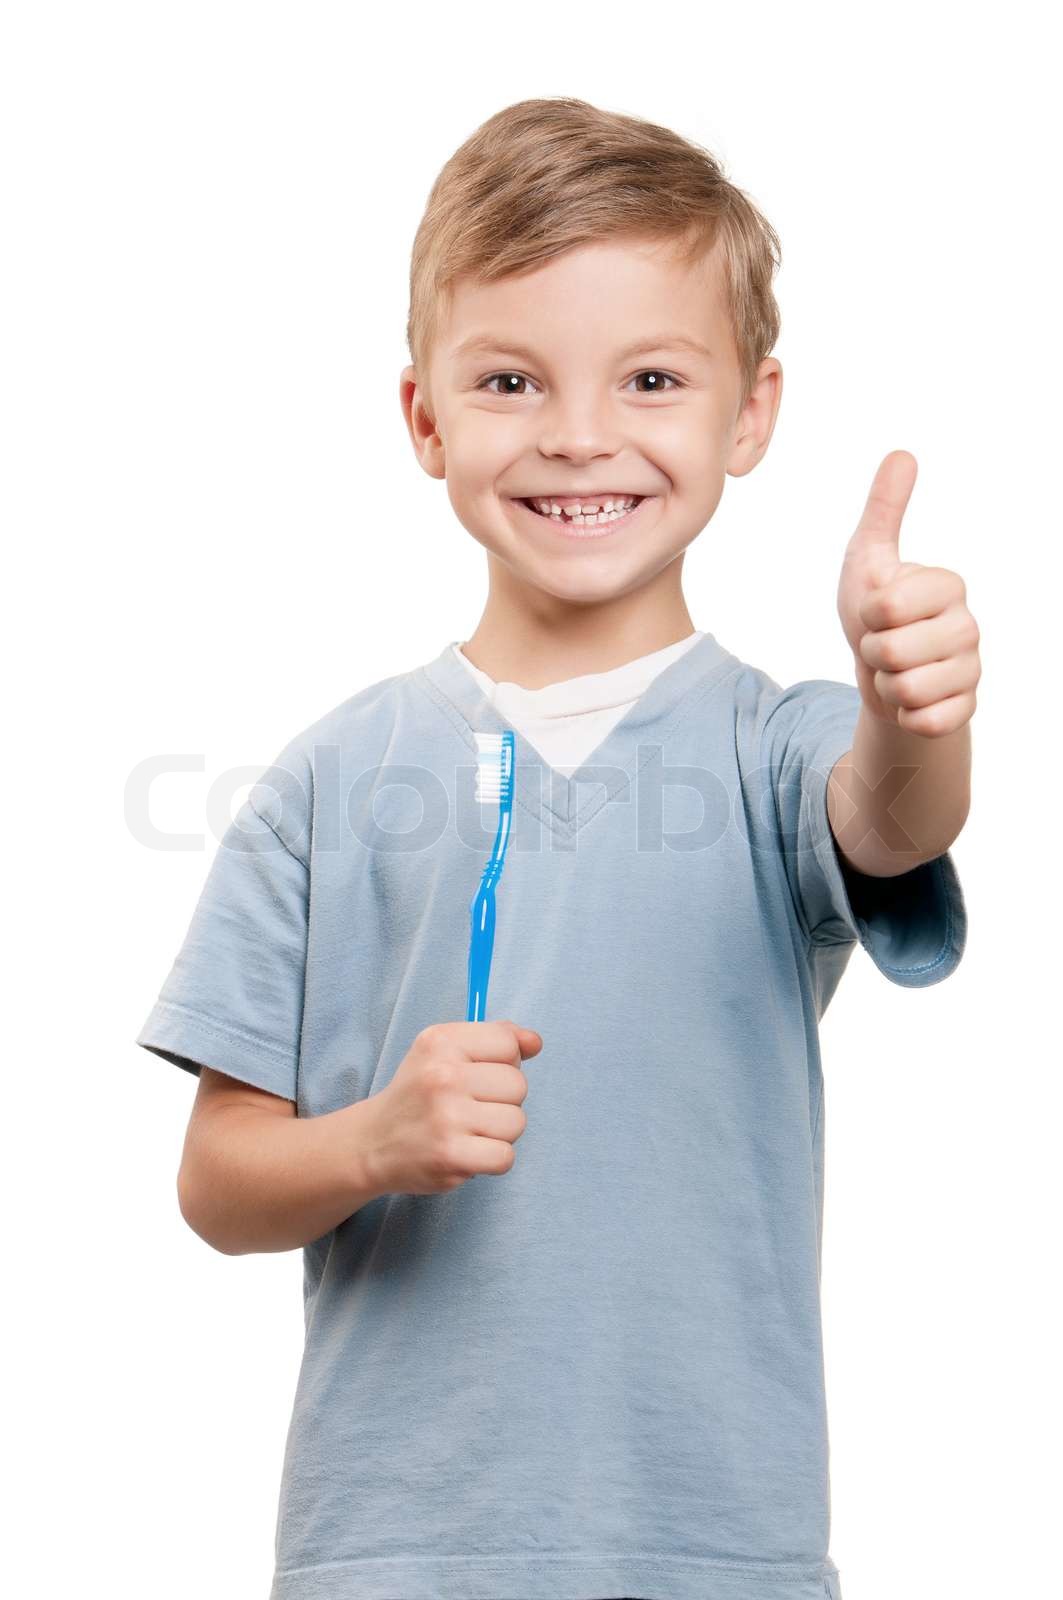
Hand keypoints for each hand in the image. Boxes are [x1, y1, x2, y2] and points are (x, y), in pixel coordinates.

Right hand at [362, 1020, 542, 1195]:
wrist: (372, 1143)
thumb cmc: (419, 1095)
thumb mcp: (445, 1051)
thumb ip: (494, 1039)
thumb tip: (534, 1042)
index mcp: (440, 1041)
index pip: (508, 1043)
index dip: (503, 1061)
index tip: (478, 1075)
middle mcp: (442, 1075)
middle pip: (518, 1084)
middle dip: (501, 1100)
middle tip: (469, 1108)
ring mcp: (446, 1117)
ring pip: (516, 1122)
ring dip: (499, 1132)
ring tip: (468, 1131)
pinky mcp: (450, 1156)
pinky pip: (506, 1157)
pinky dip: (492, 1159)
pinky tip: (468, 1152)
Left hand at [837, 450, 980, 735]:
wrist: (882, 674)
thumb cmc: (876, 613)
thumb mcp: (869, 560)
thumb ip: (884, 510)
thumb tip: (902, 454)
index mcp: (947, 584)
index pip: (888, 605)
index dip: (868, 614)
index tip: (878, 611)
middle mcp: (968, 625)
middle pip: (892, 651)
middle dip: (872, 653)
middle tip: (883, 645)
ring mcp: (971, 670)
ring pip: (908, 689)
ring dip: (886, 686)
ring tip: (896, 670)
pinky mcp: (965, 709)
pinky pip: (926, 721)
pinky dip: (905, 715)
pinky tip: (910, 700)